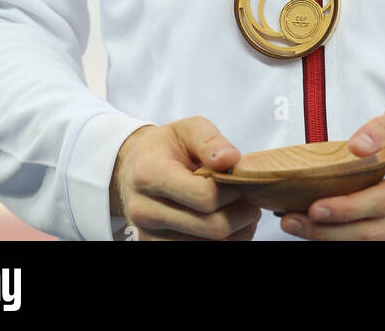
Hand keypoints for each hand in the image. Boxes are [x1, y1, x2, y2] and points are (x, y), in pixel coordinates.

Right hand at [110, 117, 261, 240]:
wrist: (135, 169)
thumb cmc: (167, 147)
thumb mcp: (187, 129)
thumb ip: (210, 140)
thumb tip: (231, 159)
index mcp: (149, 174)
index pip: (205, 196)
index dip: (232, 189)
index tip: (239, 178)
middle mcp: (144, 210)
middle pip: (212, 227)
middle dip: (241, 214)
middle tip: (250, 198)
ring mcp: (148, 235)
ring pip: (210, 247)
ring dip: (237, 232)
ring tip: (242, 211)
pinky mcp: (154, 248)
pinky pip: (200, 255)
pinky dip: (225, 243)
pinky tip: (231, 227)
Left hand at [279, 98, 384, 240]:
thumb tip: (356, 146)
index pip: (384, 200)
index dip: (348, 208)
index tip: (315, 205)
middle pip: (376, 232)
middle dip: (330, 230)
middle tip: (292, 220)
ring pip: (378, 244)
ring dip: (335, 239)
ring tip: (299, 226)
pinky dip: (352, 242)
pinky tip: (326, 231)